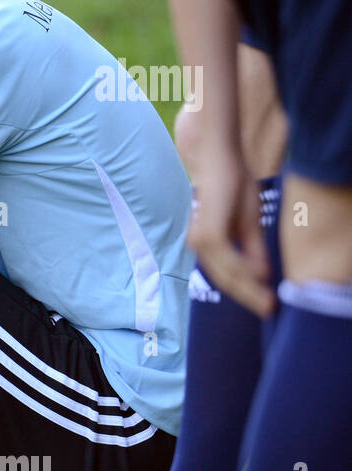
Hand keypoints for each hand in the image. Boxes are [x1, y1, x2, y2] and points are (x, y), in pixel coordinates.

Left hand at [187, 146, 273, 317]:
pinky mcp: (207, 232)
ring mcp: (201, 239)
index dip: (247, 292)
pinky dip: (243, 271)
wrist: (218, 158)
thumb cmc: (232, 185)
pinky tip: (259, 280)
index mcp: (208, 244)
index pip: (227, 275)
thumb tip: (260, 275)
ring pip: (225, 274)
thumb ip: (251, 250)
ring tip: (267, 303)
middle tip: (270, 312)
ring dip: (247, 289)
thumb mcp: (247, 223)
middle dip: (248, 296)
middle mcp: (200, 244)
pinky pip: (227, 260)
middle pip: (225, 280)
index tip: (267, 306)